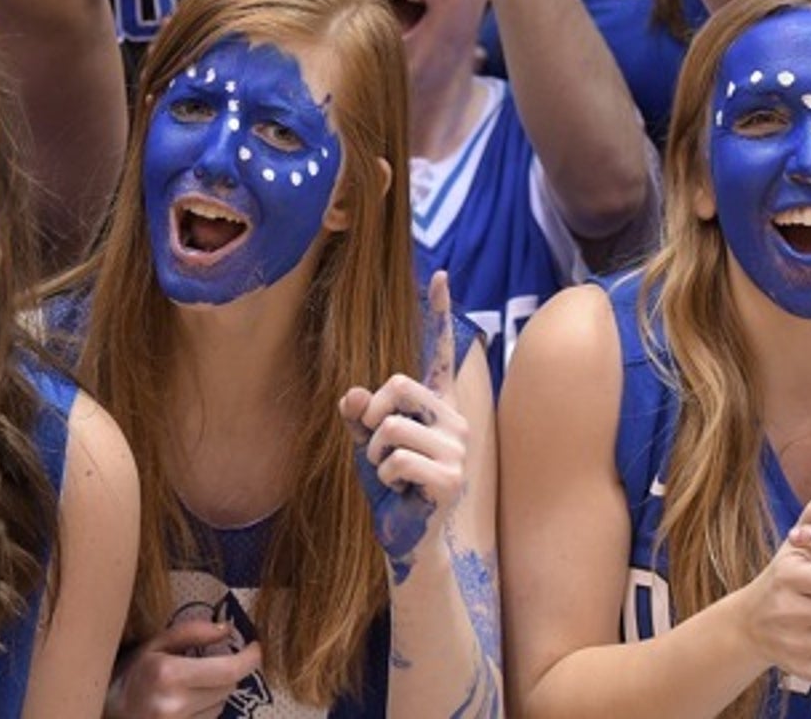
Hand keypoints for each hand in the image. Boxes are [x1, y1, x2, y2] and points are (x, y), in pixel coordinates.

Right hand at [105, 617, 265, 717]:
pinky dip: (205, 709)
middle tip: (209, 664)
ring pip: (221, 705)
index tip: (255, 647)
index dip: (250, 658)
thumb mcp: (153, 645)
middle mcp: (176, 705)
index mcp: (169, 674)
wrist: (107, 714)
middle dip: (226, 671)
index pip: (229, 670)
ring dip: (215, 692)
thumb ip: (190, 633)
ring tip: (189, 687)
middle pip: (228, 686)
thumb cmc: (128, 675)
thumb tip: (227, 629)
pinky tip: (185, 704)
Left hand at [340, 270, 467, 582]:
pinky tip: (402, 492)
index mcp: (436, 406)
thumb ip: (359, 416)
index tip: (439, 273)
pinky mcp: (452, 478)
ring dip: (374, 454)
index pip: (439, 354)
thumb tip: (352, 393)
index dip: (438, 314)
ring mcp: (458, 449)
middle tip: (374, 445)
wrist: (405, 536)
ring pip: (390, 427)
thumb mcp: (364, 445)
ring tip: (389, 475)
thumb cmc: (389, 487)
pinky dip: (384, 478)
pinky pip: (395, 460)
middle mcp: (454, 421)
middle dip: (372, 414)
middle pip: (398, 384)